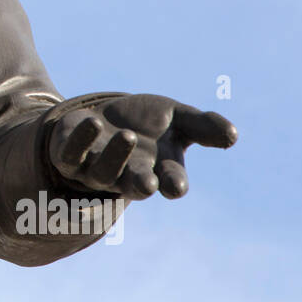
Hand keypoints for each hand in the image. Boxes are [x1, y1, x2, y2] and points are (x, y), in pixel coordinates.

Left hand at [48, 94, 236, 198]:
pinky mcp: (69, 156)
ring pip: (102, 172)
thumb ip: (203, 126)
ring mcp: (95, 168)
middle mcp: (126, 174)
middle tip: (147, 183)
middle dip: (141, 184)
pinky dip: (81, 140)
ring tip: (126, 135)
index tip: (176, 185)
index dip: (173, 182)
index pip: (170, 181)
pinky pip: (71, 155)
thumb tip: (233, 135)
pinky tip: (92, 123)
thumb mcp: (177, 118)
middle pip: (134, 185)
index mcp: (158, 169)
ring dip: (114, 155)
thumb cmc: (146, 123)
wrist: (102, 116)